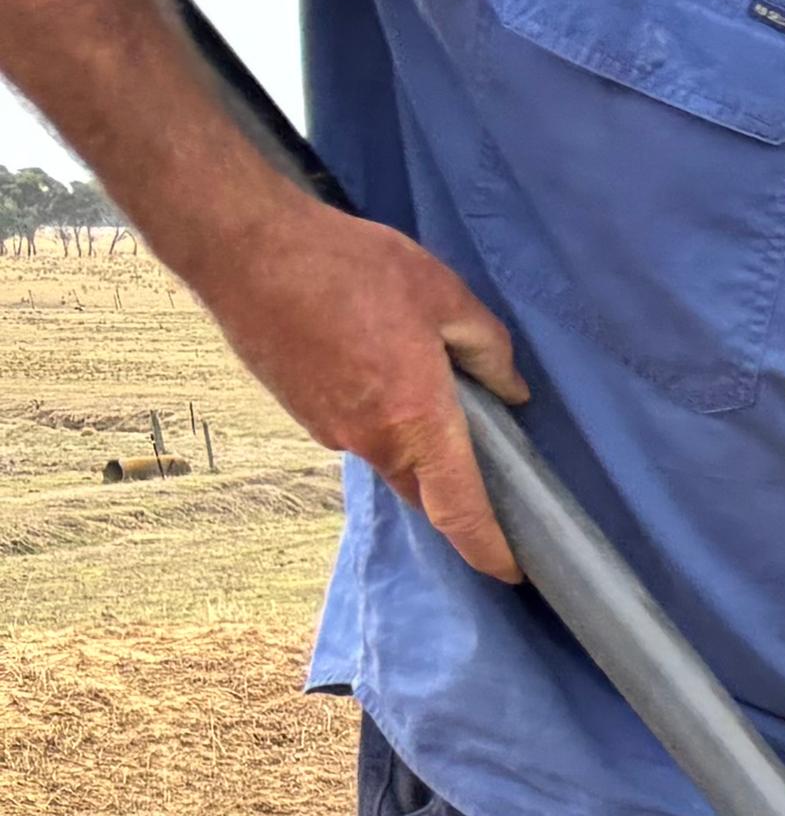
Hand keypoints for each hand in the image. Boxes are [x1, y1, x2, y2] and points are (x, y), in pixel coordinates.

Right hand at [192, 191, 527, 582]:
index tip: (512, 571)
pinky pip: (355, 429)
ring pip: (388, 457)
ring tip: (424, 392)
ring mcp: (328, 430)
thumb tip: (511, 391)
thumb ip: (487, 349)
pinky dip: (377, 416)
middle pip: (425, 493)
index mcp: (415, 422)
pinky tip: (376, 368)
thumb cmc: (343, 264)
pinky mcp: (299, 411)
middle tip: (491, 490)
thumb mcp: (440, 294)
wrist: (240, 245)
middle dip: (456, 500)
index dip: (490, 551)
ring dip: (413, 443)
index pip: (459, 512)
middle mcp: (370, 440)